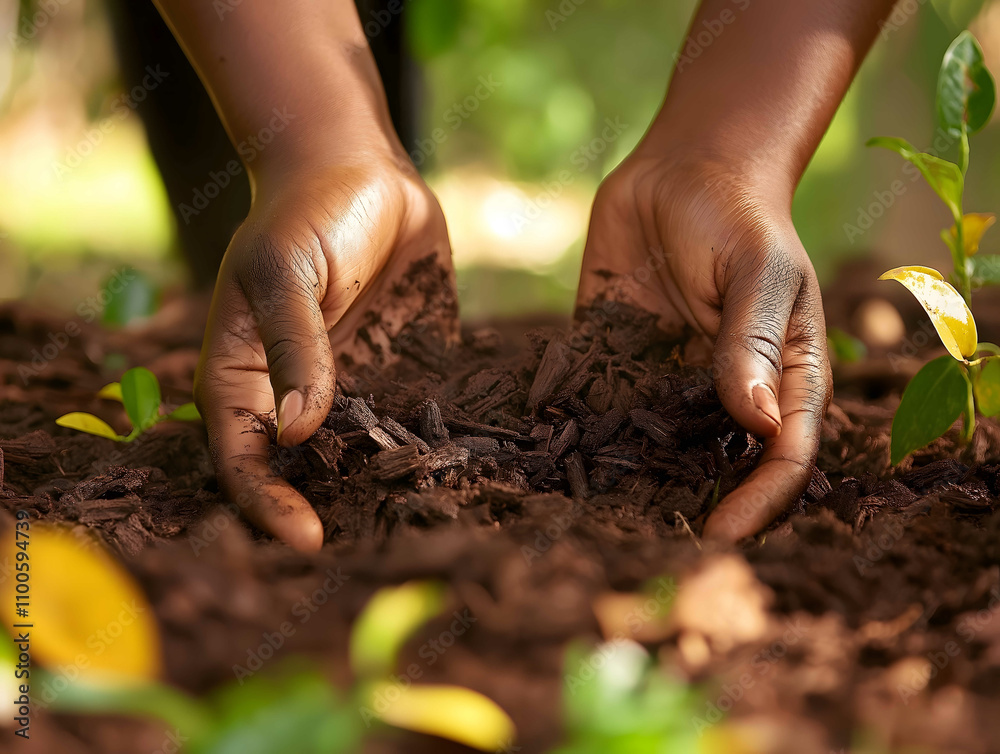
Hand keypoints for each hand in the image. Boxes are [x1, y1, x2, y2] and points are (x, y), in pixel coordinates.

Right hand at [195, 151, 454, 551]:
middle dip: (330, 514)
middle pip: (302, 475)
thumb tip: (299, 432)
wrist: (366, 174)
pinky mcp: (402, 379)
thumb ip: (294, 347)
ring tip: (427, 534)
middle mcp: (295, 398)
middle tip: (370, 558)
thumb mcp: (286, 273)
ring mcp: (351, 394)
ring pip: (363, 462)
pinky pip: (416, 426)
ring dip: (387, 497)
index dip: (268, 503)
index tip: (309, 540)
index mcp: (244, 379)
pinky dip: (437, 456)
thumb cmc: (307, 215)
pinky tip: (471, 482)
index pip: (244, 458)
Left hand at [577, 148, 831, 541]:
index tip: (719, 536)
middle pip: (715, 469)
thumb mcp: (758, 272)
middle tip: (648, 548)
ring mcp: (666, 383)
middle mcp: (722, 394)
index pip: (781, 457)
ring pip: (652, 452)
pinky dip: (575, 437)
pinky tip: (546, 464)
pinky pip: (595, 409)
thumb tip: (757, 424)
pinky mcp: (612, 362)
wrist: (679, 171)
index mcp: (779, 379)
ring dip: (628, 486)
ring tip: (591, 524)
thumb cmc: (739, 216)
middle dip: (690, 509)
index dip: (758, 502)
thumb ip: (752, 343)